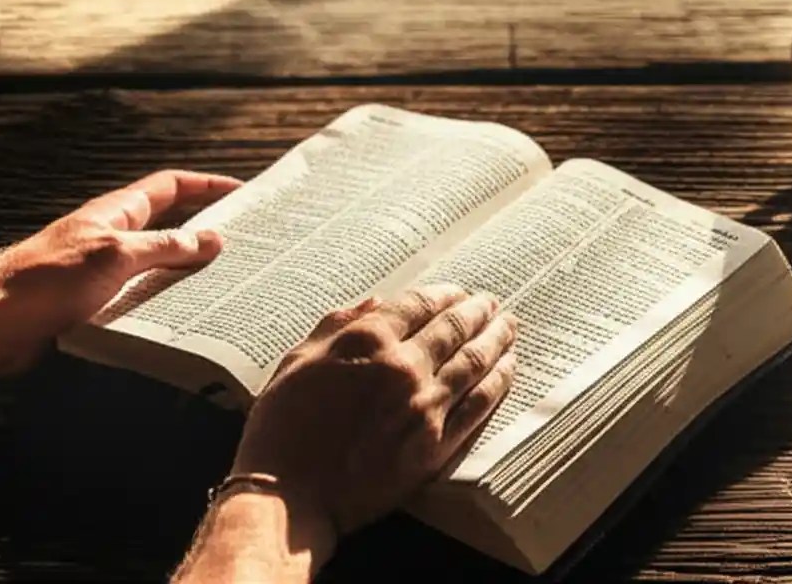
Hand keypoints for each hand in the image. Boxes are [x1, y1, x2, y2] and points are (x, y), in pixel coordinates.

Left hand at [0, 169, 240, 388]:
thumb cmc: (43, 283)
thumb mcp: (115, 256)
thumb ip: (166, 246)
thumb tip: (212, 239)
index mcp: (116, 215)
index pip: (169, 188)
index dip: (206, 186)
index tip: (241, 192)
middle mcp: (112, 240)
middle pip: (170, 228)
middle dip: (207, 234)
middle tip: (247, 245)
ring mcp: (105, 274)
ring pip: (160, 269)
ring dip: (192, 276)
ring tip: (230, 287)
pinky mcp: (99, 306)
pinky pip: (145, 300)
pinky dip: (170, 306)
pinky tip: (190, 321)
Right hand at [173, 284, 517, 582]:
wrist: (289, 498)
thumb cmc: (282, 430)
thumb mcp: (296, 361)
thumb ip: (336, 325)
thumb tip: (375, 302)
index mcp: (367, 341)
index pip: (420, 304)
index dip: (446, 294)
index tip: (460, 292)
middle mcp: (403, 367)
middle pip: (455, 328)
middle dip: (478, 312)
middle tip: (493, 303)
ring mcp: (425, 407)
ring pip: (474, 362)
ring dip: (497, 340)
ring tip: (509, 328)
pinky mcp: (437, 444)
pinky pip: (478, 405)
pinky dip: (498, 382)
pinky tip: (508, 369)